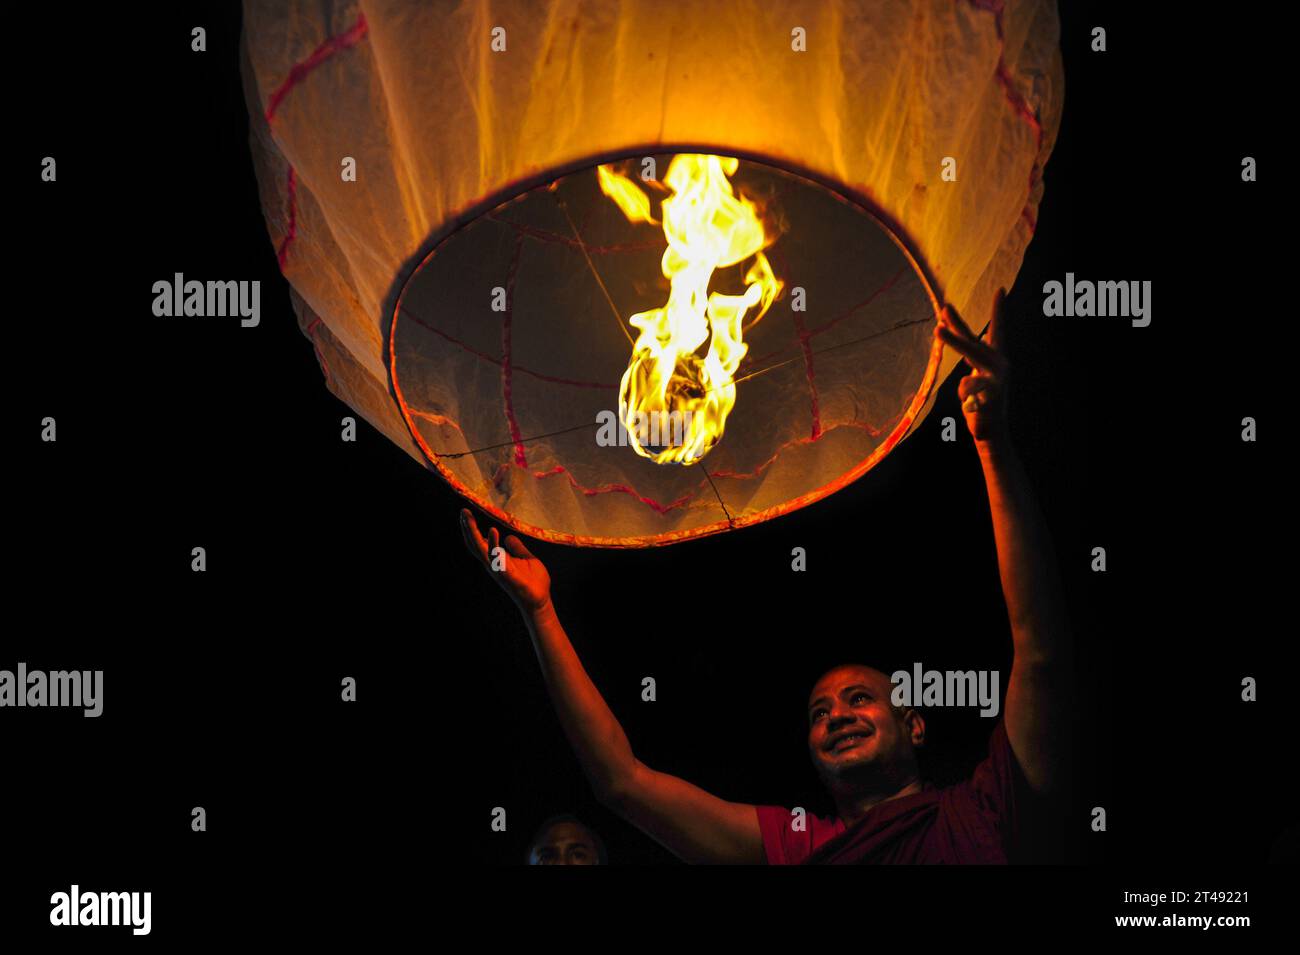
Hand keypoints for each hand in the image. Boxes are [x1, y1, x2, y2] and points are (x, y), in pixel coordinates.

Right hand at [459, 508, 552, 613]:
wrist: (540, 600)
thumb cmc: (533, 582)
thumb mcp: (526, 558)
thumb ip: (517, 548)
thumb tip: (509, 537)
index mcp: (496, 559)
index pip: (479, 542)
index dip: (471, 529)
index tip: (466, 514)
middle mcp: (493, 563)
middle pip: (474, 543)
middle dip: (467, 527)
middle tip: (463, 511)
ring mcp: (497, 568)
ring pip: (479, 548)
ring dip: (473, 532)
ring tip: (468, 517)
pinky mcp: (505, 574)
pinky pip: (496, 557)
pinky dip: (493, 543)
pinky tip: (493, 530)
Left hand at [935, 288, 1010, 446]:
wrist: (992, 432)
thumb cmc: (979, 400)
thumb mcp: (973, 373)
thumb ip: (964, 350)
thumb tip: (945, 325)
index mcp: (997, 359)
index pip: (997, 330)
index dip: (999, 310)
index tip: (1000, 289)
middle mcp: (1001, 365)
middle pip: (974, 342)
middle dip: (957, 326)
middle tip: (943, 309)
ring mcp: (998, 379)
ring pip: (971, 355)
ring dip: (952, 340)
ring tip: (937, 329)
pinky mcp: (993, 394)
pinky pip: (967, 386)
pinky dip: (965, 396)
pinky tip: (972, 404)